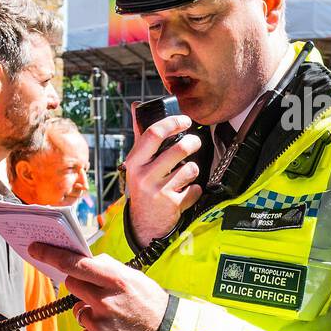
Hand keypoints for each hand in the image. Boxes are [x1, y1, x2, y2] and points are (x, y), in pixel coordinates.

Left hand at [28, 243, 168, 330]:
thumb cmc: (152, 309)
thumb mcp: (138, 281)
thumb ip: (112, 269)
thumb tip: (88, 259)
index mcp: (117, 282)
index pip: (76, 264)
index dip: (52, 255)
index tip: (36, 248)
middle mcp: (105, 302)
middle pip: (72, 284)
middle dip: (79, 284)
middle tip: (96, 291)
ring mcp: (98, 325)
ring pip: (77, 309)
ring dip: (89, 310)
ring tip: (114, 317)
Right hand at [123, 112, 200, 246]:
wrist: (143, 224)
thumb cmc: (143, 187)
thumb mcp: (137, 163)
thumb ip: (140, 135)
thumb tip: (136, 106)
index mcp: (135, 162)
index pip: (154, 133)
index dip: (173, 122)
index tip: (184, 120)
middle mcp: (144, 176)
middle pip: (178, 149)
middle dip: (193, 143)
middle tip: (194, 143)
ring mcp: (158, 190)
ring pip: (190, 168)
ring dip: (192, 169)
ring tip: (185, 173)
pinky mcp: (172, 204)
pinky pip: (195, 189)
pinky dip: (194, 191)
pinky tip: (184, 193)